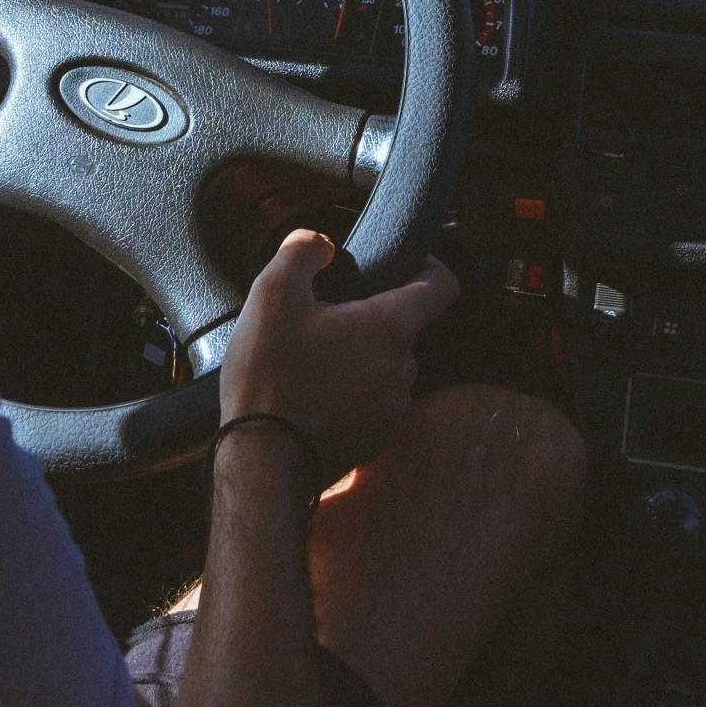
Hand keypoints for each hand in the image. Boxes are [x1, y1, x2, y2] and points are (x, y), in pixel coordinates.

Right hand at [222, 230, 458, 474]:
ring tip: (312, 363)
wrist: (264, 463)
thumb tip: (320, 243)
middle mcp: (402, 368)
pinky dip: (351, 395)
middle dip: (371, 319)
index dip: (429, 265)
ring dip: (360, 360)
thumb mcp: (272, 295)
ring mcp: (392, 410)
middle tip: (326, 320)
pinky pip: (372, 404)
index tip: (404, 262)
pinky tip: (312, 398)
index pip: (441, 286)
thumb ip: (301, 252)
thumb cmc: (270, 376)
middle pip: (403, 329)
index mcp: (388, 328)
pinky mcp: (375, 441)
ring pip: (385, 368)